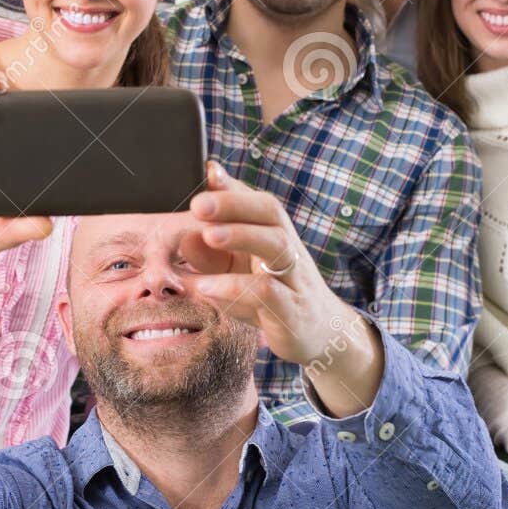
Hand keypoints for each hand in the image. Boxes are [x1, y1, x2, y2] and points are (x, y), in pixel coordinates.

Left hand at [181, 163, 379, 414]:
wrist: (322, 335)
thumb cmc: (274, 297)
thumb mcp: (239, 272)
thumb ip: (212, 254)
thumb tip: (185, 236)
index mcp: (275, 234)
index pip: (257, 201)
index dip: (233, 189)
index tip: (209, 173)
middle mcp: (289, 249)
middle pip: (272, 212)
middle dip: (235, 203)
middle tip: (199, 204)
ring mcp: (295, 279)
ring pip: (278, 245)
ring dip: (241, 236)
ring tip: (208, 236)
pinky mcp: (292, 311)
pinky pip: (268, 293)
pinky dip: (235, 287)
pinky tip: (206, 287)